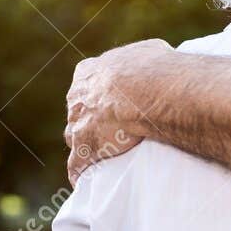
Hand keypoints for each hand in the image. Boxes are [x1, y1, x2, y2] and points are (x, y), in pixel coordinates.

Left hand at [64, 39, 170, 182]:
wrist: (143, 91)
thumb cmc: (152, 69)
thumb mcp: (149, 51)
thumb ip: (143, 59)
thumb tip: (156, 62)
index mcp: (89, 72)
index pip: (87, 83)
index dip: (99, 93)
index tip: (111, 101)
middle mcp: (77, 97)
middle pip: (79, 111)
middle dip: (90, 118)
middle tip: (111, 127)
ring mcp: (77, 124)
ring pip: (74, 136)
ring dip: (85, 143)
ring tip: (102, 153)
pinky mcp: (84, 149)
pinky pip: (77, 164)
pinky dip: (80, 172)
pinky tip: (86, 179)